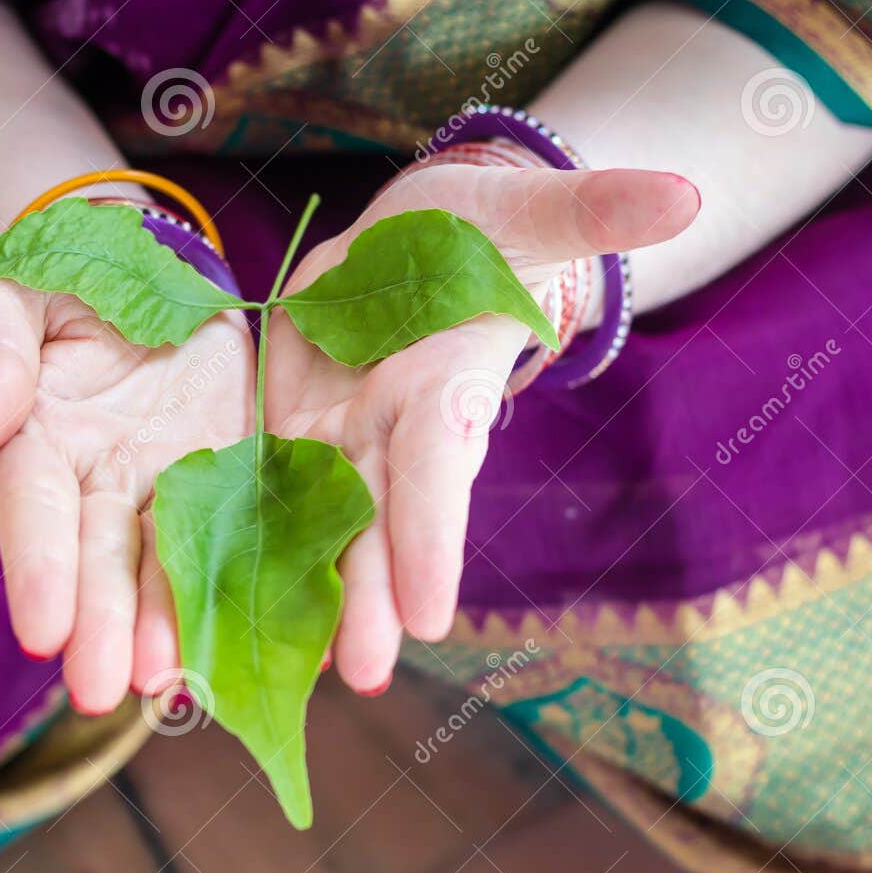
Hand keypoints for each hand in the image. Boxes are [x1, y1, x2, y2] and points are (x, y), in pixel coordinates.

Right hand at [0, 277, 251, 713]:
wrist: (143, 257)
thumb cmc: (55, 273)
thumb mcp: (9, 296)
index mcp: (36, 444)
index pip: (33, 513)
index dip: (37, 572)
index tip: (43, 635)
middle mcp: (99, 484)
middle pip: (102, 561)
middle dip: (106, 626)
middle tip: (112, 693)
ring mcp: (168, 485)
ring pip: (170, 564)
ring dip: (171, 624)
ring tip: (179, 683)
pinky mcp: (232, 473)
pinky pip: (243, 530)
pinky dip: (252, 581)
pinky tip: (264, 632)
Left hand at [265, 163, 698, 692]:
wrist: (418, 251)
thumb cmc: (486, 234)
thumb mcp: (534, 215)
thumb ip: (593, 212)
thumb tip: (684, 196)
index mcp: (443, 393)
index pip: (438, 473)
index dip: (433, 538)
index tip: (432, 613)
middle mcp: (388, 439)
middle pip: (373, 528)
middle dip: (368, 601)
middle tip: (359, 676)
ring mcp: (333, 445)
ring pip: (307, 532)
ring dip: (288, 599)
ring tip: (267, 674)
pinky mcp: (281, 434)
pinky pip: (247, 496)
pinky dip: (219, 549)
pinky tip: (188, 610)